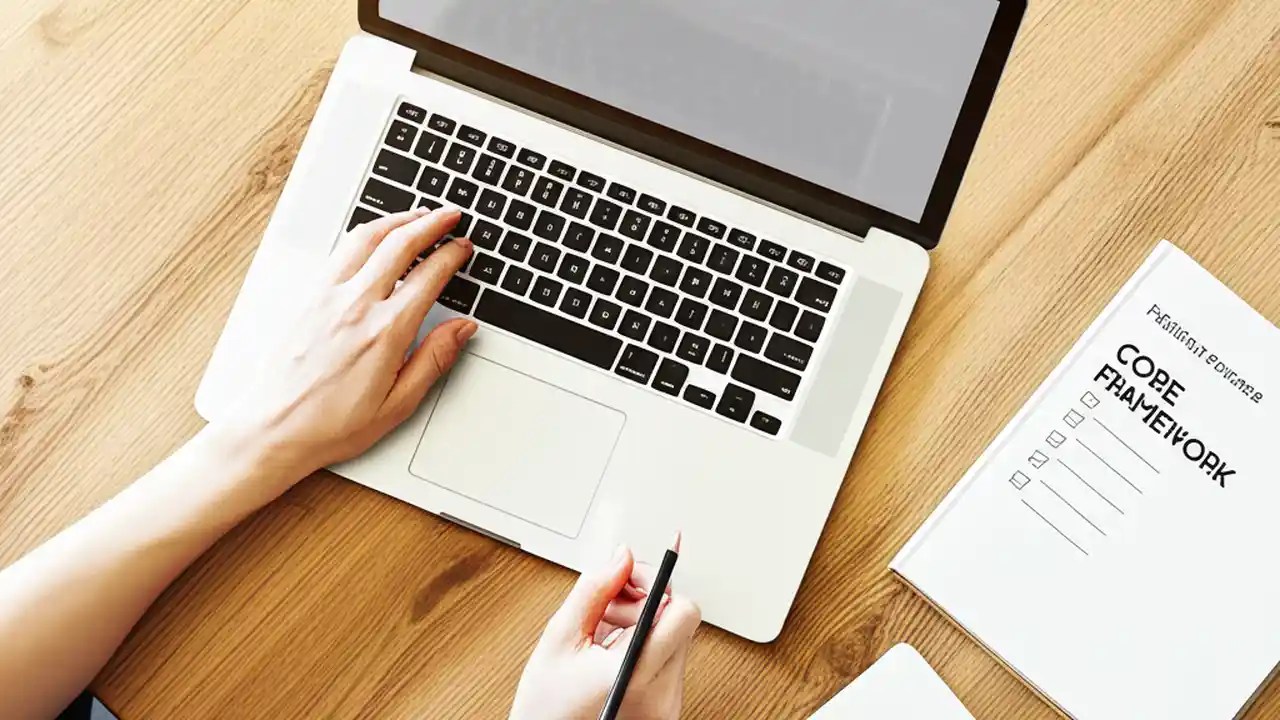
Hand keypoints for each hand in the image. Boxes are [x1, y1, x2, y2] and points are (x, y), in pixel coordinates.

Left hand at [218, 207, 475, 476]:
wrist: (274, 428)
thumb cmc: (331, 424)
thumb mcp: (398, 404)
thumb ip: (434, 359)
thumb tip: (462, 329)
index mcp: (385, 332)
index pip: (428, 277)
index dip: (452, 255)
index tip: (464, 247)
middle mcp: (355, 305)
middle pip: (399, 243)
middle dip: (431, 222)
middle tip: (451, 215)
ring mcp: (328, 296)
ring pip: (367, 237)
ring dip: (397, 219)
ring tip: (418, 215)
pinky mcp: (309, 297)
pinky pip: (341, 250)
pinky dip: (367, 233)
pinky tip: (376, 235)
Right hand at [510, 547, 701, 719]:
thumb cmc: (546, 708)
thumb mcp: (559, 639)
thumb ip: (594, 590)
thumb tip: (622, 558)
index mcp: (636, 673)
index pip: (682, 611)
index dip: (656, 584)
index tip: (631, 575)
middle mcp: (662, 693)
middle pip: (679, 620)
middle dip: (643, 602)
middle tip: (606, 608)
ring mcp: (667, 704)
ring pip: (673, 638)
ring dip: (642, 624)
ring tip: (603, 635)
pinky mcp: (665, 709)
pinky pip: (667, 661)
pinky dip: (643, 647)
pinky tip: (611, 653)